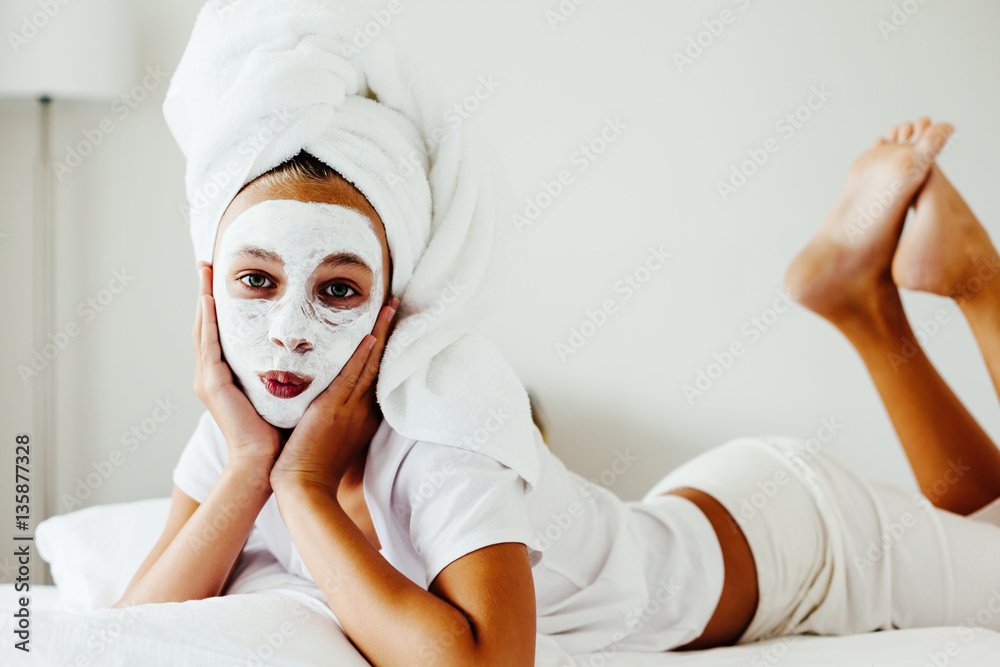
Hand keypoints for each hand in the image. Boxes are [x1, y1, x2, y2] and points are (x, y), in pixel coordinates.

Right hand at [193, 261, 282, 473]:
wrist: (264, 464)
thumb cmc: (277, 432)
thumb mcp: (279, 391)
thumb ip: (282, 369)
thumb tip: (307, 348)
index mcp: (227, 375)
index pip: (222, 331)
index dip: (220, 304)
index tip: (222, 276)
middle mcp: (212, 374)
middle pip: (207, 324)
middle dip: (206, 292)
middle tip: (205, 262)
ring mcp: (208, 380)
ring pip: (203, 329)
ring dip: (202, 298)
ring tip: (203, 270)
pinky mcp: (212, 386)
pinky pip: (209, 346)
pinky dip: (208, 321)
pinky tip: (209, 300)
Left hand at [269, 296, 399, 493]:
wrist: (304, 489)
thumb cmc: (312, 469)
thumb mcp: (330, 438)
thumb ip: (333, 417)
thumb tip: (325, 402)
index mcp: (363, 416)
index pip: (377, 375)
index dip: (385, 348)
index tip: (389, 325)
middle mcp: (363, 410)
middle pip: (381, 363)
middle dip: (390, 333)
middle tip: (396, 305)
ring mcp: (350, 409)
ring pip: (371, 364)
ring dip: (381, 333)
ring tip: (390, 307)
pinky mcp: (333, 410)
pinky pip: (352, 377)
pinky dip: (362, 356)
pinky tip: (370, 336)